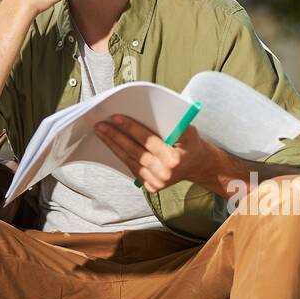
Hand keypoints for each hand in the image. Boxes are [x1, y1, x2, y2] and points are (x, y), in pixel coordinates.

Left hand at [93, 118, 222, 193]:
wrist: (198, 166)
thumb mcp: (190, 132)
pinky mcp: (152, 187)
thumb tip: (154, 112)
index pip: (148, 141)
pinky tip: (112, 145)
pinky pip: (133, 169)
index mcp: (174, 159)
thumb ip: (176, 124)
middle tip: (101, 126)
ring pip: (130, 161)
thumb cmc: (192, 145)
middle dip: (116, 137)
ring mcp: (157, 183)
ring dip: (114, 146)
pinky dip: (122, 156)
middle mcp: (164, 174)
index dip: (131, 128)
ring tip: (102, 133)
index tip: (116, 118)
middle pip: (135, 152)